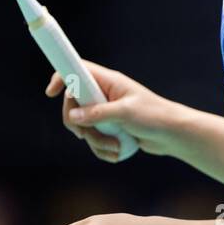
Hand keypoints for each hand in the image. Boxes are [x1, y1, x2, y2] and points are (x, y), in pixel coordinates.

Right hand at [44, 61, 185, 161]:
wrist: (172, 135)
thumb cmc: (154, 116)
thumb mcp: (126, 114)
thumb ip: (98, 113)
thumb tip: (72, 117)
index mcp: (109, 82)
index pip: (77, 71)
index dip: (61, 78)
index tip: (51, 93)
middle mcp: (104, 94)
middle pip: (74, 105)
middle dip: (78, 124)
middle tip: (85, 135)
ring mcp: (106, 111)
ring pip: (83, 126)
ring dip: (95, 141)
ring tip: (115, 147)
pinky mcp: (110, 127)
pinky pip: (94, 138)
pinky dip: (101, 149)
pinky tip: (117, 153)